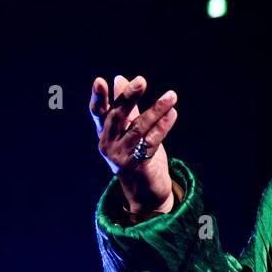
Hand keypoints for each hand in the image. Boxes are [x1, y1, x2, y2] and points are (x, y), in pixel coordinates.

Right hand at [90, 73, 178, 214]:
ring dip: (156, 110)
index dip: (99, 97)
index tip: (100, 81)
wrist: (145, 193)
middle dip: (128, 97)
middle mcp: (108, 145)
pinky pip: (152, 142)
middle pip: (117, 117)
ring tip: (171, 96)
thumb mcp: (130, 129)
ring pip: (139, 128)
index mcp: (105, 134)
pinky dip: (163, 127)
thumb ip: (127, 106)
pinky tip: (172, 114)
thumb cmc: (137, 155)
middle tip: (141, 80)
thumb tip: (119, 78)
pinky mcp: (138, 165)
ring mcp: (122, 156)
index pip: (99, 112)